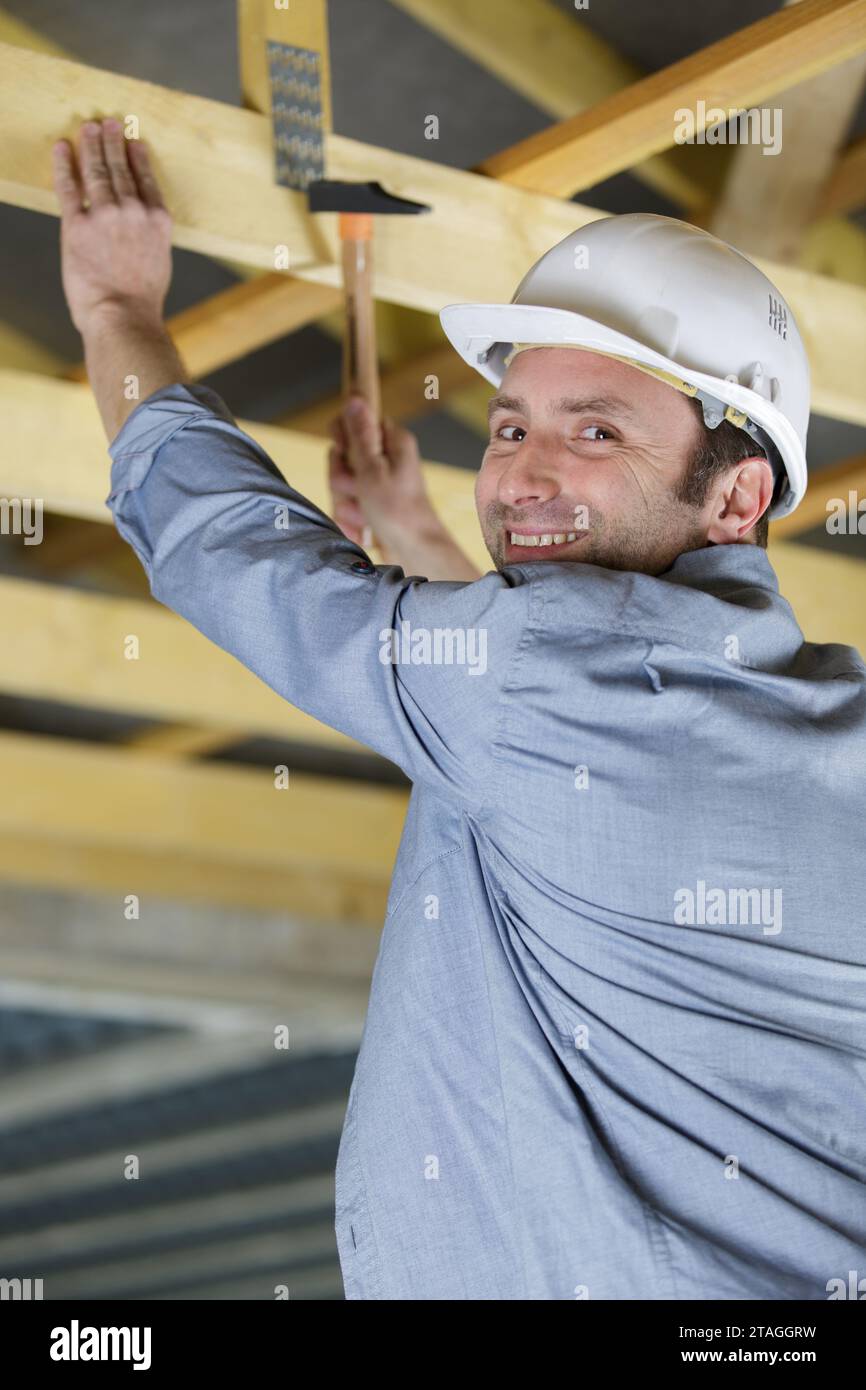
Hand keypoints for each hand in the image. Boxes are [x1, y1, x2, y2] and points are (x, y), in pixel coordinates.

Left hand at [52, 119, 172, 334]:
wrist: (122, 316)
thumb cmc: (141, 301)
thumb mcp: (158, 263)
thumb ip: (148, 239)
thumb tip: (136, 232)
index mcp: (158, 222)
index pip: (146, 179)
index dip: (137, 157)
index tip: (133, 142)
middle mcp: (134, 211)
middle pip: (120, 168)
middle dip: (112, 142)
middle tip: (107, 123)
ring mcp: (105, 216)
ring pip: (97, 171)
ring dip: (92, 145)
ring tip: (89, 128)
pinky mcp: (77, 225)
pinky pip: (70, 187)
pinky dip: (65, 165)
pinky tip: (63, 148)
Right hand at [328, 396, 481, 580]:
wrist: (414, 552)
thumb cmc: (398, 513)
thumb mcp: (372, 470)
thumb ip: (360, 435)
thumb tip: (354, 398)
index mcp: (392, 441)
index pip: (353, 420)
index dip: (342, 439)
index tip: (345, 455)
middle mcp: (386, 457)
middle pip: (342, 454)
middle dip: (342, 479)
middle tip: (357, 492)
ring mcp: (379, 481)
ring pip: (341, 482)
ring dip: (345, 502)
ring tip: (362, 516)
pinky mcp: (373, 502)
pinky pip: (347, 503)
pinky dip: (350, 517)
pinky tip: (361, 529)